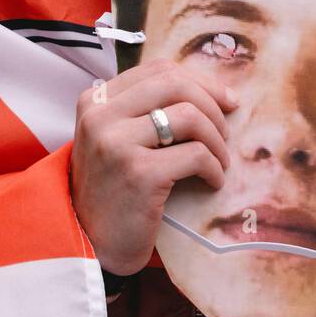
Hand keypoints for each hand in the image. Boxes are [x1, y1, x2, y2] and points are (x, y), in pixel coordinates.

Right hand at [71, 57, 238, 276]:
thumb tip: (211, 90)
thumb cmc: (112, 192)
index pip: (159, 70)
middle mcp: (100, 116)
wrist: (90, 246)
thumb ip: (143, 111)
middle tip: (225, 131)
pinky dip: (214, 168)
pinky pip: (196, 155)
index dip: (200, 81)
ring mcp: (117, 144)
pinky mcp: (139, 173)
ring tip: (219, 161)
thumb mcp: (115, 141)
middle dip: (212, 104)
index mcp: (94, 102)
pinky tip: (212, 182)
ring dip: (216, 139)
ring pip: (189, 116)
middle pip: (175, 84)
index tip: (225, 100)